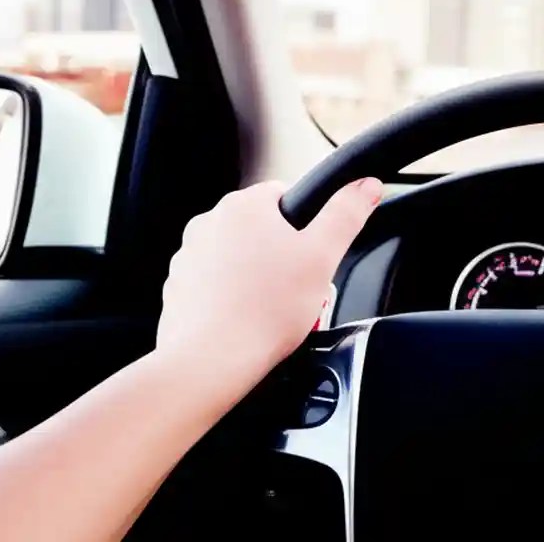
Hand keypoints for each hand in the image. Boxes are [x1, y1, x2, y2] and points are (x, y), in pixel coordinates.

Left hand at [157, 178, 381, 398]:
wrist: (211, 359)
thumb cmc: (264, 311)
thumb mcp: (323, 256)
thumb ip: (347, 214)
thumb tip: (364, 186)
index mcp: (243, 205)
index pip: (284, 195)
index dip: (306, 226)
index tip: (311, 254)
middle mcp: (209, 223)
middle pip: (261, 229)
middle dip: (282, 254)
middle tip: (297, 286)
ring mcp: (189, 256)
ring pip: (238, 258)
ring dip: (256, 276)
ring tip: (271, 307)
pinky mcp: (179, 287)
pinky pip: (215, 284)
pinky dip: (230, 297)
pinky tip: (246, 318)